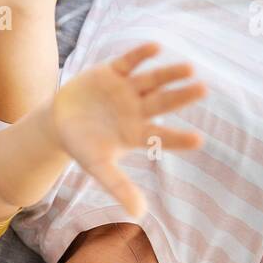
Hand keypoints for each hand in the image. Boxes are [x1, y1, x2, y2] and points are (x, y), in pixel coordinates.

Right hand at [53, 43, 205, 216]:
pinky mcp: (112, 72)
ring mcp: (127, 90)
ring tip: (189, 68)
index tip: (198, 140)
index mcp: (138, 133)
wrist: (59, 122)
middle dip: (181, 96)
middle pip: (163, 102)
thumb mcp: (98, 167)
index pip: (162, 136)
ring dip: (169, 73)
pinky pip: (129, 62)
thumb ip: (119, 186)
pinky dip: (141, 55)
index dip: (178, 138)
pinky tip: (156, 47)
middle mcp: (138, 109)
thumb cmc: (83, 147)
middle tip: (203, 89)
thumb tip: (140, 215)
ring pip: (152, 80)